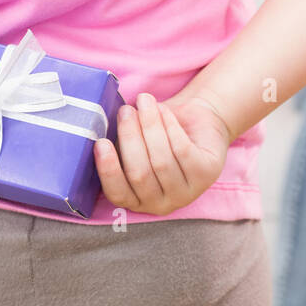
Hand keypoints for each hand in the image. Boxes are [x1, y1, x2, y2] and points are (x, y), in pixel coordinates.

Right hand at [94, 91, 230, 215]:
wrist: (200, 122)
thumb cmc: (160, 134)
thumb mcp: (137, 142)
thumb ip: (120, 143)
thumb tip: (98, 129)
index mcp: (138, 201)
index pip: (118, 193)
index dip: (108, 169)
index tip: (100, 142)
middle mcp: (162, 204)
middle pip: (140, 174)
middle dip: (130, 138)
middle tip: (125, 111)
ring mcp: (187, 193)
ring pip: (162, 161)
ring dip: (150, 127)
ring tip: (143, 102)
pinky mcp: (207, 175)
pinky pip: (183, 151)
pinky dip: (170, 127)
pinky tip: (163, 109)